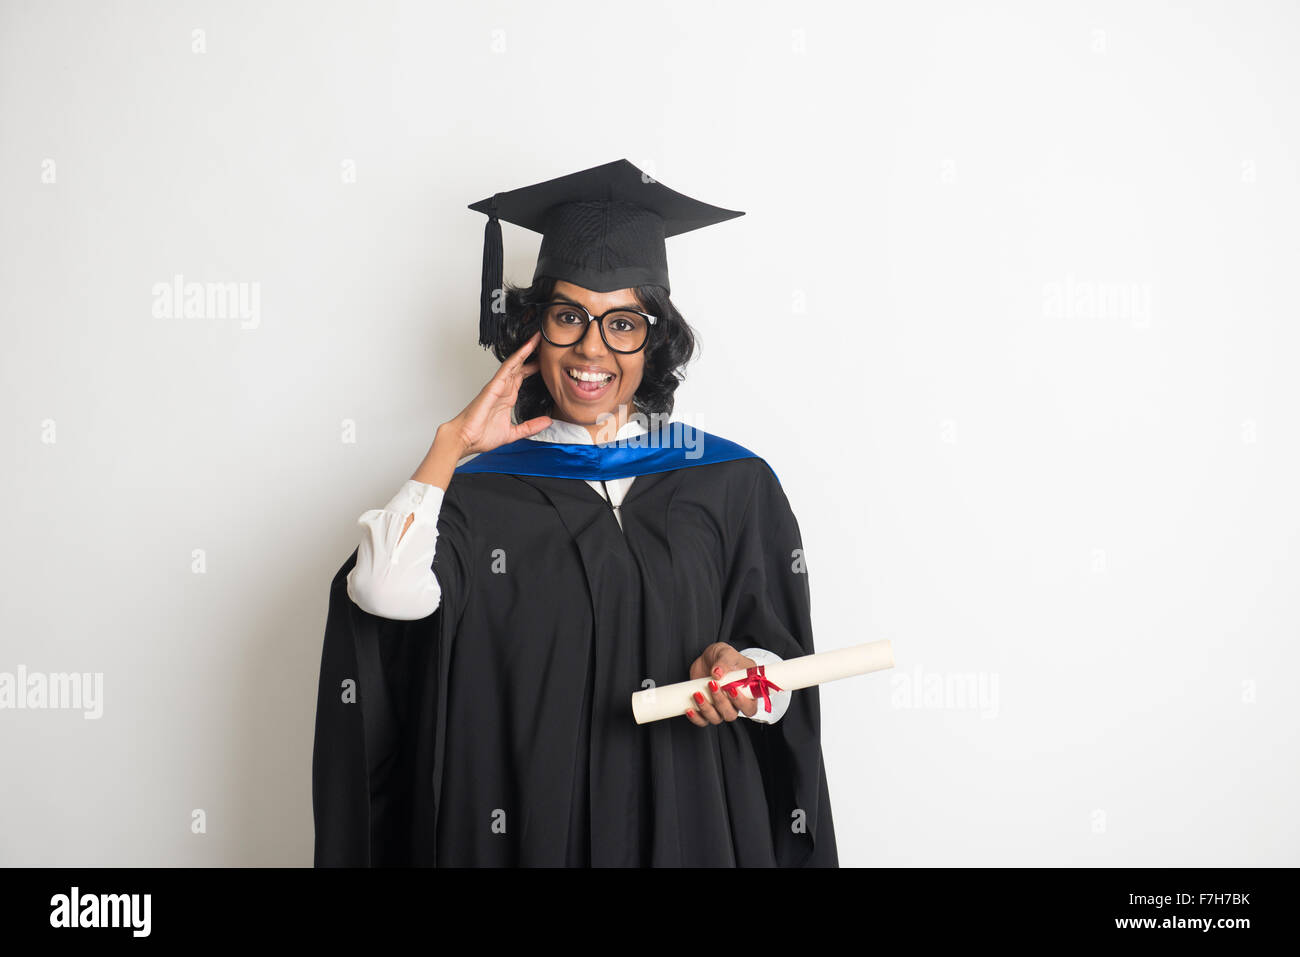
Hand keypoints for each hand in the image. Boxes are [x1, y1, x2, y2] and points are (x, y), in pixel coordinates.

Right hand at [445, 331, 551, 455]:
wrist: (465, 439)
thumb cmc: (481, 435)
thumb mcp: (514, 432)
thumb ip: (531, 426)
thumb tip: (548, 421)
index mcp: (508, 397)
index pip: (523, 376)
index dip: (535, 366)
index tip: (547, 359)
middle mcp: (503, 389)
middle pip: (520, 366)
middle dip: (533, 354)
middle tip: (545, 341)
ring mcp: (498, 385)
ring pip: (515, 363)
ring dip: (526, 350)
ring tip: (538, 338)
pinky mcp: (493, 386)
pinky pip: (507, 368)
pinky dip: (517, 357)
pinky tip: (527, 348)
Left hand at [683, 643, 758, 725]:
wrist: (707, 659)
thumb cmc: (723, 656)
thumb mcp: (726, 654)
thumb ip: (724, 662)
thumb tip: (717, 673)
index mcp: (746, 693)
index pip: (749, 707)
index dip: (742, 703)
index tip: (731, 689)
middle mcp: (733, 704)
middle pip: (731, 714)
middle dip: (720, 702)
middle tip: (712, 686)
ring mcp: (719, 707)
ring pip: (716, 719)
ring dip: (706, 709)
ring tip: (698, 694)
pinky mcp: (706, 708)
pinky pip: (702, 720)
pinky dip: (696, 718)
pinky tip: (690, 709)